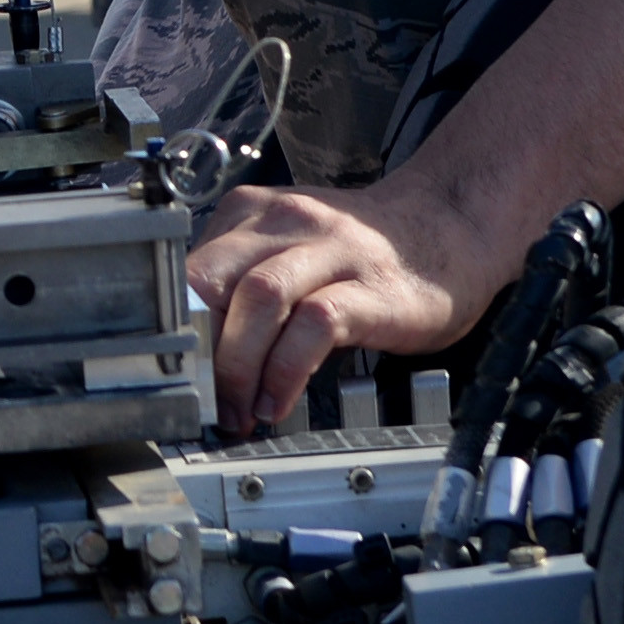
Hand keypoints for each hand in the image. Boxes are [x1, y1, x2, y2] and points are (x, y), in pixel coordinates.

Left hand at [188, 170, 508, 432]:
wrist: (452, 227)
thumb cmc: (366, 253)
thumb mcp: (291, 254)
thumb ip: (242, 289)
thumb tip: (193, 357)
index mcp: (255, 213)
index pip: (187, 269)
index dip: (171, 331)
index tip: (171, 378)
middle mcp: (288, 221)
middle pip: (211, 279)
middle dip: (195, 349)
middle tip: (198, 399)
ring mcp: (331, 250)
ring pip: (257, 298)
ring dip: (237, 365)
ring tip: (238, 410)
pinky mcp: (370, 287)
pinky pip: (313, 325)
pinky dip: (286, 370)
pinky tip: (279, 401)